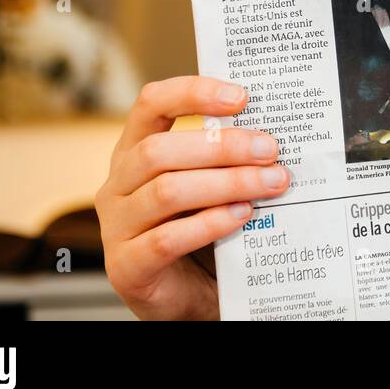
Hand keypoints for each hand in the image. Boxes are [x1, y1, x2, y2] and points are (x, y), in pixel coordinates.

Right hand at [96, 76, 290, 318]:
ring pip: (166, 192)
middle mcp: (117, 183)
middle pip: (160, 150)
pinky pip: (167, 239)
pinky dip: (209, 224)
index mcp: (135, 151)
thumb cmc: (201, 230)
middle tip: (269, 149)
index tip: (241, 96)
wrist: (188, 296)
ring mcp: (116, 226)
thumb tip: (273, 133)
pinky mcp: (126, 267)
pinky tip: (242, 216)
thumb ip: (226, 159)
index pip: (151, 104)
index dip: (194, 93)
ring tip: (268, 183)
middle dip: (222, 146)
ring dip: (225, 183)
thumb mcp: (211, 184)